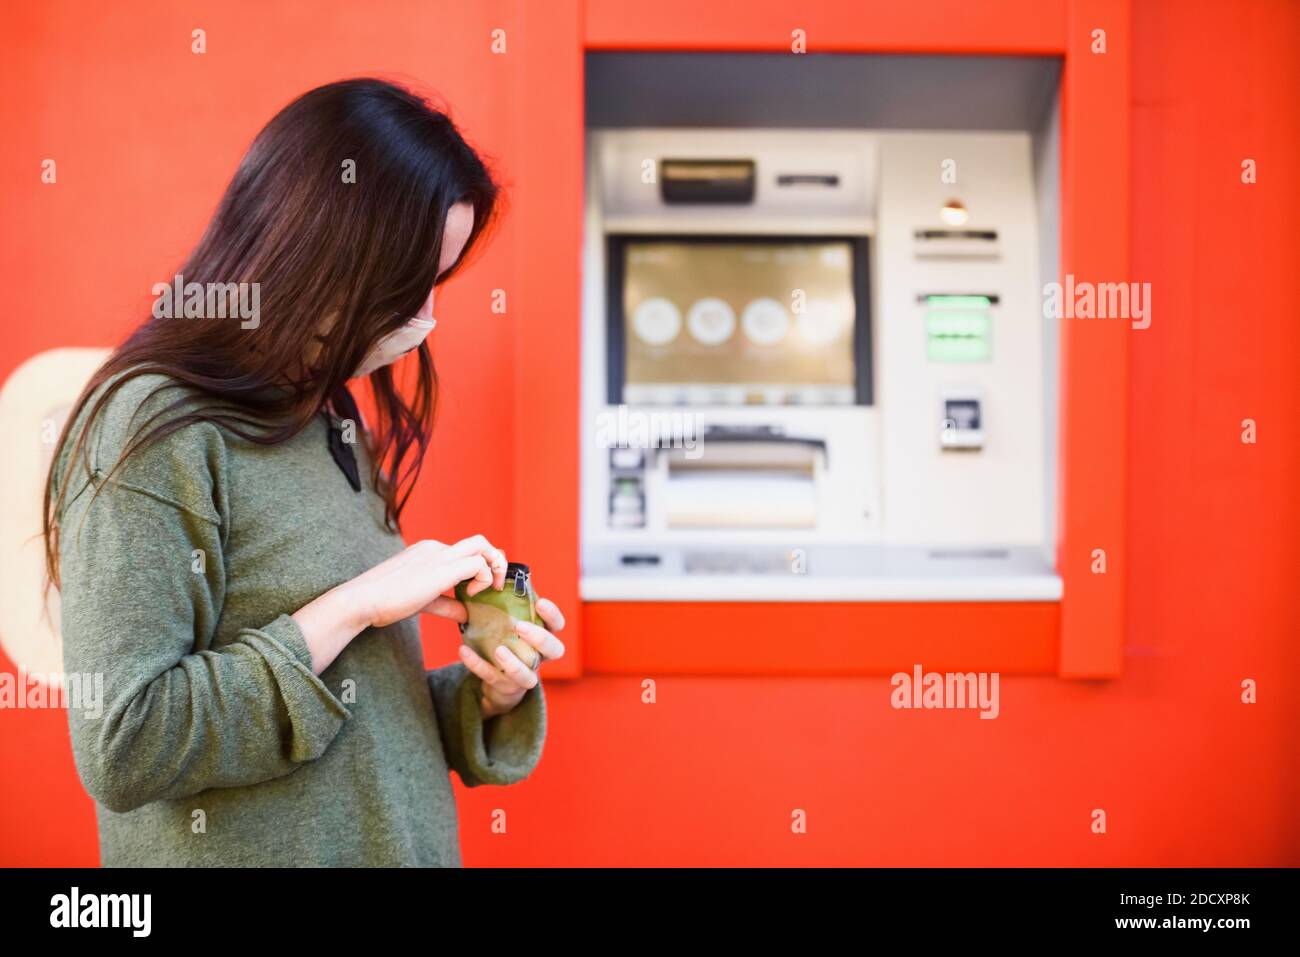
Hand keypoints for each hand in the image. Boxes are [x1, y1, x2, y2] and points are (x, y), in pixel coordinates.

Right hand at [343, 535, 507, 629]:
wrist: (362, 600)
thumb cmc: (385, 602)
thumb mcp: (423, 602)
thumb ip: (447, 605)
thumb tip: (467, 614)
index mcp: (429, 552)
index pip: (464, 551)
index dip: (479, 569)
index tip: (478, 590)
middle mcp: (436, 548)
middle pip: (479, 542)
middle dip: (495, 561)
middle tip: (497, 586)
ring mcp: (440, 555)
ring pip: (482, 546)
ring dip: (495, 568)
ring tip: (491, 589)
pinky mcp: (443, 567)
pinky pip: (478, 564)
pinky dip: (484, 579)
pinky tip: (471, 596)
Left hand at [428, 595, 566, 718]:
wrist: (499, 681)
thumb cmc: (507, 642)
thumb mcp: (511, 625)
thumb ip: (509, 606)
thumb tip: (493, 570)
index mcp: (544, 638)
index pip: (557, 626)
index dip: (552, 616)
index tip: (540, 602)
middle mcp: (539, 658)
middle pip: (554, 651)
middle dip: (539, 638)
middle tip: (520, 626)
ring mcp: (524, 676)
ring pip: (528, 676)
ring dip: (515, 663)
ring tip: (499, 649)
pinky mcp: (505, 687)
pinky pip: (492, 677)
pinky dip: (478, 665)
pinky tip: (464, 651)